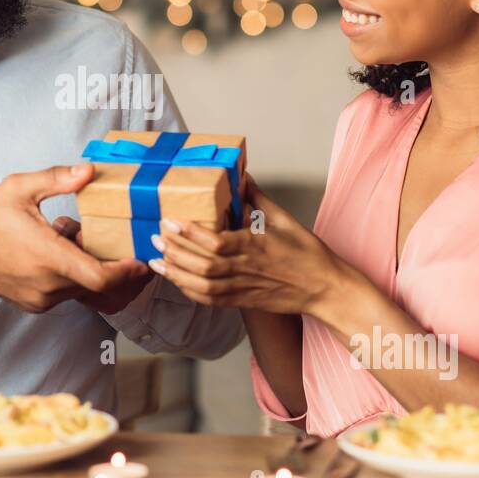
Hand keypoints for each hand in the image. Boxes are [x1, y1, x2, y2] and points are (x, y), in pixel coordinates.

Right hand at [0, 164, 148, 313]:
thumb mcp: (18, 188)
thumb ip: (56, 178)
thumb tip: (88, 170)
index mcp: (48, 256)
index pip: (99, 277)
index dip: (126, 273)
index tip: (140, 260)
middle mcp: (48, 284)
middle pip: (99, 285)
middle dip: (114, 266)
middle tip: (121, 246)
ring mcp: (43, 299)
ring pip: (84, 289)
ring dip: (91, 268)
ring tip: (73, 238)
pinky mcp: (38, 305)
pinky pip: (69, 293)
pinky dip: (75, 276)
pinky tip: (60, 252)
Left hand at [151, 176, 358, 319]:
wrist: (323, 288)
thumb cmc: (306, 253)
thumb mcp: (283, 219)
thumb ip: (257, 198)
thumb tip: (241, 176)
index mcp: (255, 245)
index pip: (216, 241)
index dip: (190, 233)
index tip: (171, 221)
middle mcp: (246, 269)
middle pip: (202, 265)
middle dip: (175, 252)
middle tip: (155, 237)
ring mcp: (242, 288)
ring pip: (202, 285)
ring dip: (176, 274)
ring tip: (157, 260)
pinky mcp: (242, 301)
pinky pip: (210, 300)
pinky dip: (190, 291)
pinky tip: (176, 280)